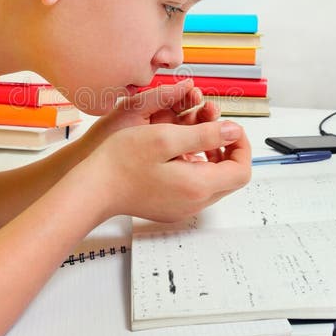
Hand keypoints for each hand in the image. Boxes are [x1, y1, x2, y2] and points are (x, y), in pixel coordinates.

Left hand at [82, 79, 221, 157]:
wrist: (93, 168)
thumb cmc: (106, 137)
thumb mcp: (132, 110)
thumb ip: (159, 96)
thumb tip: (188, 83)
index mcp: (156, 111)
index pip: (182, 101)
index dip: (192, 98)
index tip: (198, 96)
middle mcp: (164, 128)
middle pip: (193, 119)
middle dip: (204, 114)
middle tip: (211, 111)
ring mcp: (168, 149)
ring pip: (194, 139)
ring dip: (205, 133)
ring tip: (211, 131)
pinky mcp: (171, 167)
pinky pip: (190, 159)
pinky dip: (199, 155)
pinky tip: (206, 154)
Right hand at [87, 118, 250, 222]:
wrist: (94, 189)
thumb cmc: (122, 161)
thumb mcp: (165, 137)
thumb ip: (204, 135)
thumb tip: (232, 131)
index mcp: (198, 185)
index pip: (242, 170)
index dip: (241, 145)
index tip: (227, 127)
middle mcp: (195, 202)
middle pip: (231, 178)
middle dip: (227, 150)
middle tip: (212, 128)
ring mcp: (183, 208)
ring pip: (214, 183)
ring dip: (211, 159)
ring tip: (193, 137)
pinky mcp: (171, 208)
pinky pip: (196, 190)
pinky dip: (196, 170)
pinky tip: (177, 154)